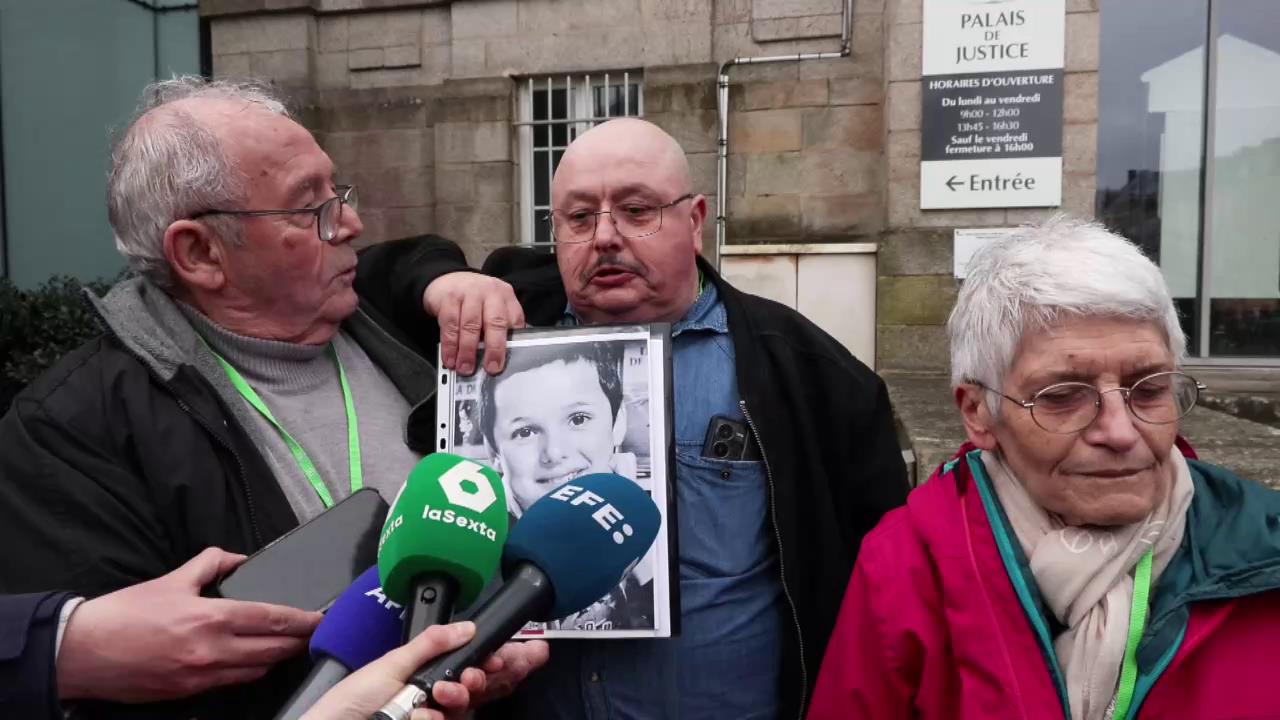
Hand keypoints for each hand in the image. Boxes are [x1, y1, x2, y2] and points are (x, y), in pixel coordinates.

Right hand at [56, 547, 321, 702]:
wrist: (82, 653)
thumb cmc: (123, 615)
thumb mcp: (172, 580)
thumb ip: (210, 564)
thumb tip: (237, 559)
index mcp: (210, 619)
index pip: (272, 620)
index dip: (303, 620)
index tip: (322, 618)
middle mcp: (212, 651)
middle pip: (274, 650)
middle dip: (298, 641)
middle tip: (314, 632)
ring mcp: (201, 677)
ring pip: (257, 671)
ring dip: (275, 658)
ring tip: (287, 644)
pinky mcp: (189, 693)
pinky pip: (232, 683)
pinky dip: (248, 671)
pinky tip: (252, 660)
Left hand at [301, 627, 549, 719]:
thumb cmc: (351, 700)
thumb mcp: (391, 663)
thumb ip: (431, 644)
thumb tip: (467, 626)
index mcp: (426, 673)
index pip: (473, 663)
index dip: (501, 659)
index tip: (523, 652)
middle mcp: (433, 697)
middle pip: (479, 687)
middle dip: (489, 675)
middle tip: (486, 669)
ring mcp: (431, 717)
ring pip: (466, 707)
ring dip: (459, 696)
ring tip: (442, 692)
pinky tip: (424, 716)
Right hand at [423, 272, 523, 375]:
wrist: (444, 279)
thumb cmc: (473, 300)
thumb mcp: (491, 307)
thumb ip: (500, 327)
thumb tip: (505, 356)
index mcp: (505, 296)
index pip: (515, 321)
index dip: (512, 344)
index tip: (508, 362)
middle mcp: (490, 292)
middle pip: (495, 322)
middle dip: (494, 348)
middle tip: (491, 368)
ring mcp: (469, 292)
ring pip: (470, 325)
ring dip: (468, 351)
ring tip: (465, 368)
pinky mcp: (449, 297)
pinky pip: (450, 324)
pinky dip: (450, 345)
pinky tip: (450, 357)